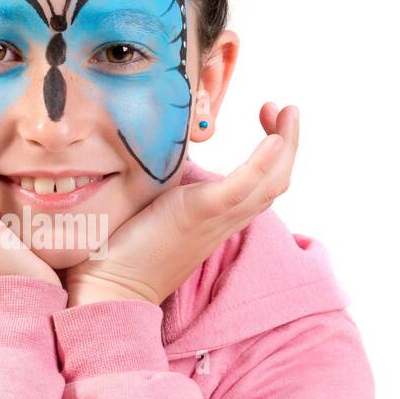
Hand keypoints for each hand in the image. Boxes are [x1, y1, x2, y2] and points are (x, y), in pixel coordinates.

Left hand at [64, 102, 299, 306]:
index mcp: (215, 220)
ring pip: (269, 184)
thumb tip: (158, 157)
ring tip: (288, 112)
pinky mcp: (199, 214)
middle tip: (286, 110)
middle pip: (275, 182)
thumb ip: (164, 187)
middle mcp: (224, 222)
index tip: (267, 122)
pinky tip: (273, 138)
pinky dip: (262, 162)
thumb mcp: (152, 208)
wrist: (110, 288)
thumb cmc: (122, 252)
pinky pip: (241, 188)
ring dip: (286, 145)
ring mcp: (214, 219)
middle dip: (289, 142)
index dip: (273, 153)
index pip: (259, 185)